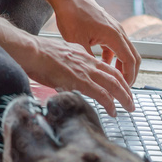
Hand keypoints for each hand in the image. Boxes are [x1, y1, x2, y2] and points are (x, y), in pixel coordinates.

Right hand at [17, 36, 134, 115]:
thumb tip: (68, 74)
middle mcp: (87, 61)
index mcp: (83, 54)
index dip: (116, 78)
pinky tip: (113, 111)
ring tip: (129, 107)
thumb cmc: (38, 53)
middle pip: (115, 75)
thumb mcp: (59, 54)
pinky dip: (110, 103)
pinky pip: (101, 94)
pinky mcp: (79, 80)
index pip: (106, 67)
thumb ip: (68, 63)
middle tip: (130, 100)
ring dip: (124, 97)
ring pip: (113, 84)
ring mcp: (84, 70)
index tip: (121, 87)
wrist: (30, 50)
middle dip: (126, 89)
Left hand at [53, 0, 140, 86]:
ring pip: (125, 50)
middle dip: (130, 73)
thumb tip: (94, 78)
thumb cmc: (70, 15)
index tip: (125, 90)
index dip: (129, 77)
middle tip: (122, 88)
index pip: (130, 61)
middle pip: (133, 56)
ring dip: (121, 65)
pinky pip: (116, 45)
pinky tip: (101, 64)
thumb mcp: (77, 42)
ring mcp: (114, 27)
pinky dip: (113, 56)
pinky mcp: (107, 26)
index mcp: (114, 35)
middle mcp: (118, 31)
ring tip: (112, 79)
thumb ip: (89, 60)